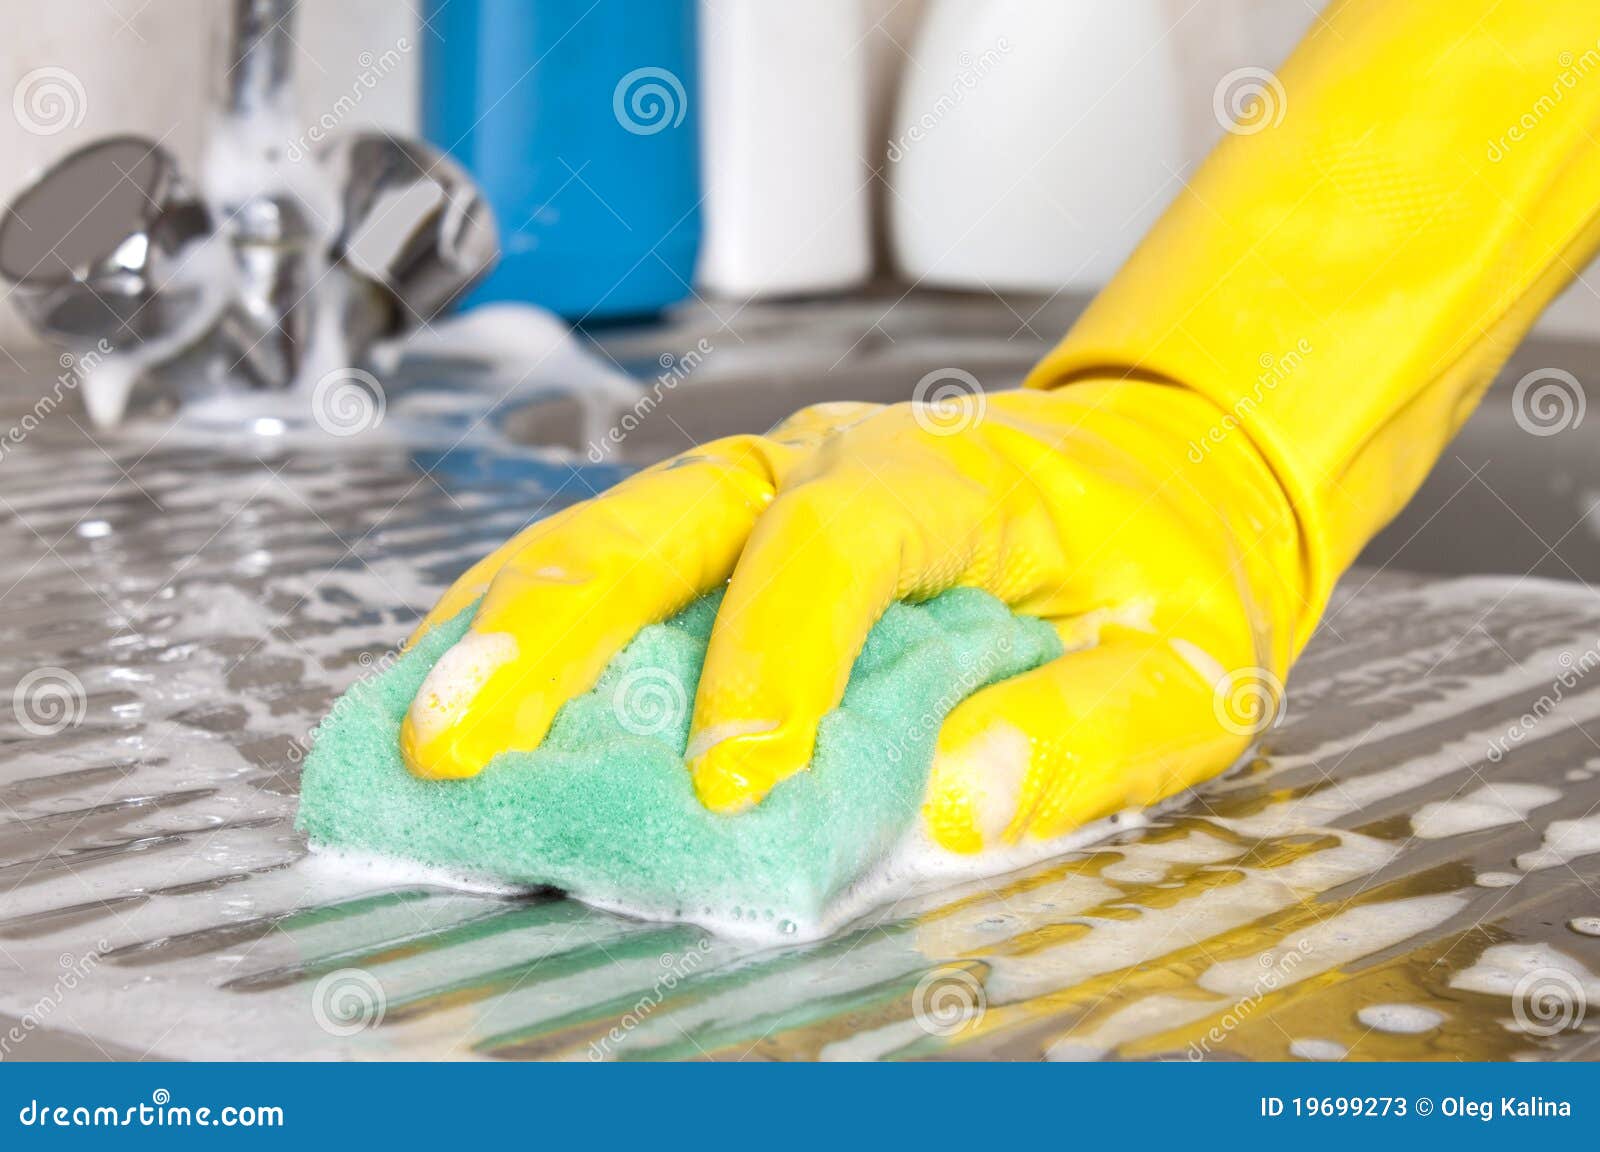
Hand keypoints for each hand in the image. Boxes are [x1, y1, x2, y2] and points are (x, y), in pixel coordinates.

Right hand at [401, 381, 1306, 851]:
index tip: (730, 787)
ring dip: (504, 626)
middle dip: (553, 629)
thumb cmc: (1150, 573)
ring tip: (418, 718)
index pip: (833, 547)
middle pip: (662, 519)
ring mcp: (754, 485)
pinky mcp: (716, 529)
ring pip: (605, 534)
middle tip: (462, 738)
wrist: (1141, 487)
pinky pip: (603, 563)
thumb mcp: (1182, 661)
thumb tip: (962, 800)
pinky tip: (449, 675)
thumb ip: (1089, 729)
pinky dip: (519, 619)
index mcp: (945, 477)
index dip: (770, 661)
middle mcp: (824, 458)